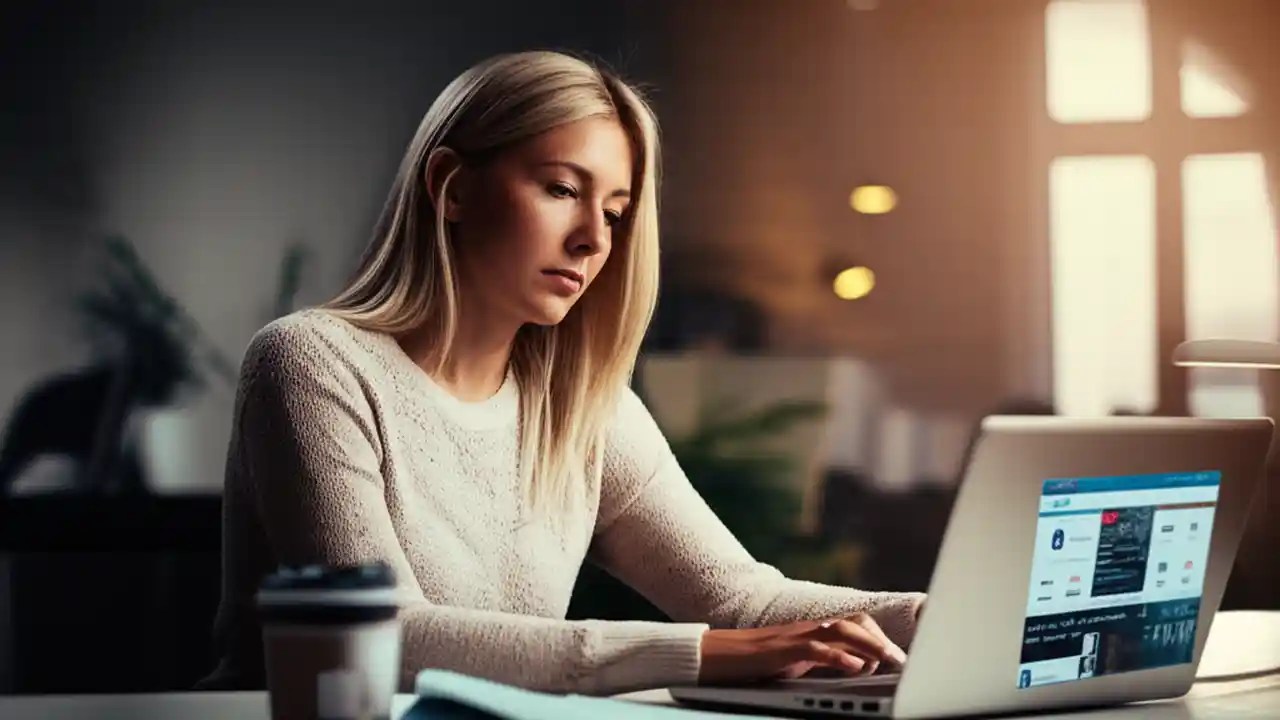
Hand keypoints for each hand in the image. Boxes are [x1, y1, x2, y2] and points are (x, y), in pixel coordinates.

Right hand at [698, 614, 907, 685]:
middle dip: (882, 639)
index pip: (855, 624)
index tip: (900, 658)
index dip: (879, 637)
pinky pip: (815, 649)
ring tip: (890, 661)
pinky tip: (854, 666)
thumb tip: (859, 666)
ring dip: (870, 645)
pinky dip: (838, 656)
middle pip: (855, 623)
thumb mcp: (797, 661)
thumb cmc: (755, 661)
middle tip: (902, 661)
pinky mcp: (782, 649)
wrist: (716, 655)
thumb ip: (826, 660)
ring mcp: (795, 636)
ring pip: (841, 631)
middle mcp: (809, 629)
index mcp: (814, 632)